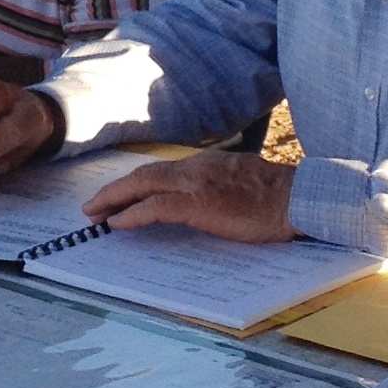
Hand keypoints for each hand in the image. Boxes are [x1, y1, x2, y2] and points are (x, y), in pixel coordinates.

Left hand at [84, 151, 295, 242]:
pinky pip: (155, 207)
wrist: (295, 198)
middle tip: (92, 206)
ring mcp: (195, 184)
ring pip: (142, 186)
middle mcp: (194, 168)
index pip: (160, 170)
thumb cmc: (275, 196)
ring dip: (114, 200)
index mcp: (204, 164)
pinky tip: (117, 223)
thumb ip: (216, 185)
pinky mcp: (197, 204)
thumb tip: (202, 200)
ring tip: (95, 214)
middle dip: (115, 190)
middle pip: (144, 174)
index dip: (135, 182)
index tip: (118, 194)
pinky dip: (132, 214)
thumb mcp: (239, 181)